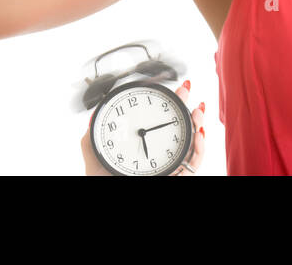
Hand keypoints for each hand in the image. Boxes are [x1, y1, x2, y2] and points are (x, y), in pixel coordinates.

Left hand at [81, 81, 206, 174]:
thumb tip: (94, 115)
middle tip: (186, 90)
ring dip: (197, 123)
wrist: (114, 203)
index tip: (173, 89)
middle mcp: (161, 157)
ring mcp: (171, 167)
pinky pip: (195, 163)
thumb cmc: (106, 183)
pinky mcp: (179, 176)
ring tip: (196, 112)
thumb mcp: (95, 161)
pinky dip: (200, 147)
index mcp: (144, 149)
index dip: (169, 105)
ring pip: (193, 143)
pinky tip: (198, 135)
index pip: (160, 124)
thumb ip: (91, 139)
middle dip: (187, 106)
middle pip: (181, 129)